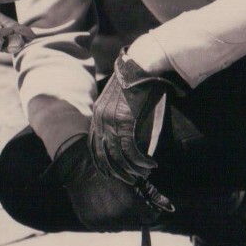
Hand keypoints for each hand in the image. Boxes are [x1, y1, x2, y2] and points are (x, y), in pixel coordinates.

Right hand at [50, 134, 173, 230]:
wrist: (79, 165)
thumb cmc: (110, 165)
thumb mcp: (134, 175)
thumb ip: (151, 193)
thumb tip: (169, 207)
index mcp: (131, 203)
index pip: (150, 217)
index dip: (150, 211)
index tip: (147, 206)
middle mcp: (117, 216)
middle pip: (135, 223)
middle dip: (135, 214)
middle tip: (128, 201)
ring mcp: (102, 221)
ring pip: (120, 227)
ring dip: (121, 219)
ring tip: (114, 202)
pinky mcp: (90, 223)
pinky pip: (105, 227)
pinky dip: (107, 220)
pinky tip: (103, 206)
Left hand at [89, 51, 176, 183]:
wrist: (141, 65)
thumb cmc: (134, 81)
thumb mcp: (119, 99)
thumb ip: (115, 115)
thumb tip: (124, 132)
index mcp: (97, 115)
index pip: (94, 146)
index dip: (102, 163)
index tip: (111, 174)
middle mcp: (101, 120)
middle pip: (104, 155)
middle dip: (117, 172)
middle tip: (130, 180)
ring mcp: (113, 122)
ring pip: (119, 156)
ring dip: (132, 169)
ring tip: (144, 174)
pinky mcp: (127, 122)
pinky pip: (132, 150)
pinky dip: (142, 161)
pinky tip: (151, 165)